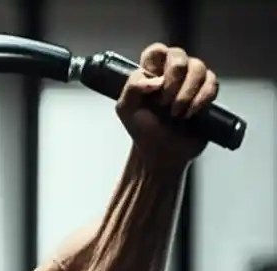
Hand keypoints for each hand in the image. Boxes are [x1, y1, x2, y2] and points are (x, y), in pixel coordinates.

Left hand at [116, 43, 218, 170]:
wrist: (164, 152)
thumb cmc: (144, 130)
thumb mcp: (126, 109)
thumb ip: (132, 87)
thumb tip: (156, 79)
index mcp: (150, 72)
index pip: (156, 50)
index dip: (157, 61)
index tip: (154, 84)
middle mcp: (172, 71)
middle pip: (179, 55)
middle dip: (173, 81)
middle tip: (164, 103)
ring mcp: (191, 80)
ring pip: (198, 67)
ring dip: (186, 92)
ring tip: (176, 113)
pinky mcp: (207, 91)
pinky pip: (212, 82)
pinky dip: (202, 98)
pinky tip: (191, 113)